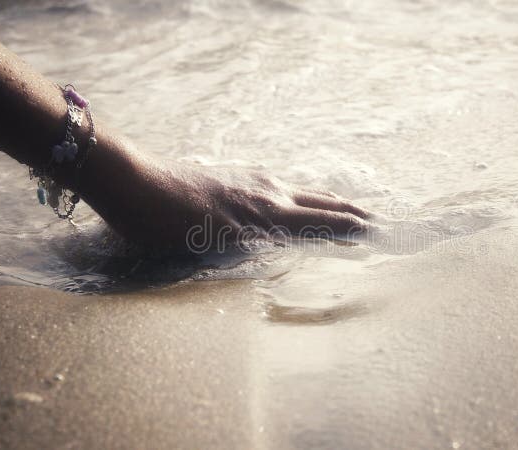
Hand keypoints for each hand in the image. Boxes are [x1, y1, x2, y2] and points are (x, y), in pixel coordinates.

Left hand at [88, 160, 370, 252]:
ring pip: (303, 192)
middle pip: (323, 202)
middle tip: (380, 222)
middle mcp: (269, 191)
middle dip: (354, 214)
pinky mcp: (235, 175)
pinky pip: (282, 187)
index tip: (385, 234)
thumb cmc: (166, 222)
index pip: (326, 221)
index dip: (357, 229)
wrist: (132, 180)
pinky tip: (293, 200)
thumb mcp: (214, 244)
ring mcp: (253, 179)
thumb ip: (258, 245)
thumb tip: (294, 249)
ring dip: (329, 204)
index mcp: (269, 212)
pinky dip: (302, 197)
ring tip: (347, 211)